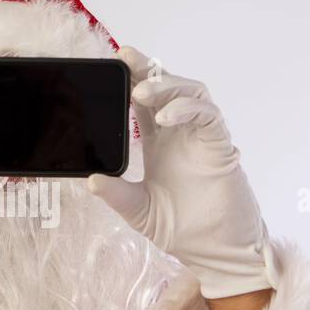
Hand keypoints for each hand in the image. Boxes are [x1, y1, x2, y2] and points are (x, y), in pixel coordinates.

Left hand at [87, 46, 273, 298]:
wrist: (214, 252)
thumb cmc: (181, 229)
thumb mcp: (138, 211)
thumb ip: (117, 194)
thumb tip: (89, 180)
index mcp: (158, 143)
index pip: (142, 102)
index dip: (129, 80)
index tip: (110, 65)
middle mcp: (180, 133)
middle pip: (165, 87)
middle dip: (146, 69)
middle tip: (125, 57)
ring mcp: (201, 137)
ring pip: (189, 93)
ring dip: (166, 86)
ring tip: (141, 91)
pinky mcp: (220, 146)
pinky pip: (208, 116)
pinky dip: (188, 109)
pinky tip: (166, 117)